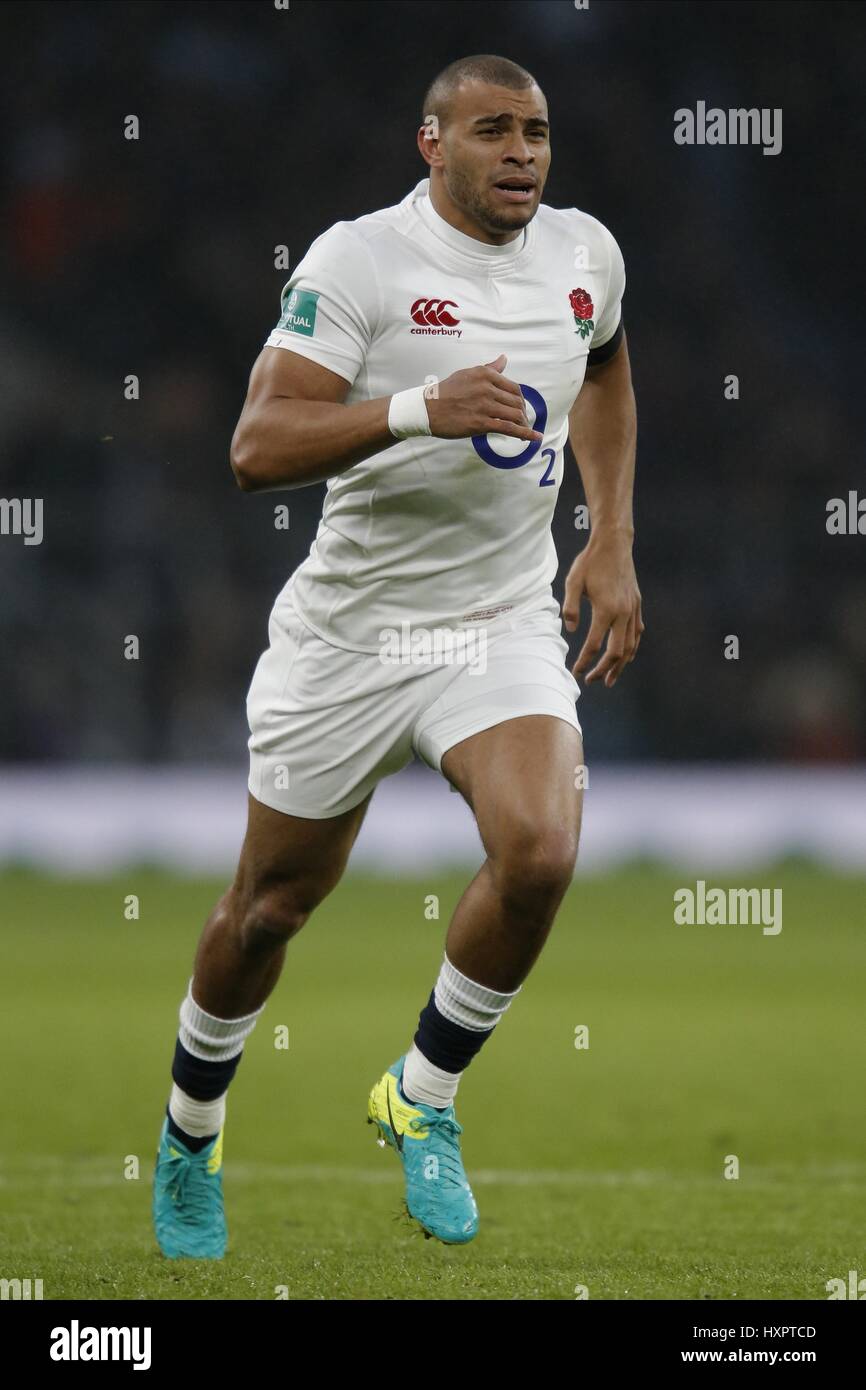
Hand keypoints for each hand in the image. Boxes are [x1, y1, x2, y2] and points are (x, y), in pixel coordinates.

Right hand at [425, 354, 542, 442]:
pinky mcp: (481, 423)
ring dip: (524, 424)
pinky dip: (525, 434)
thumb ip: (489, 368)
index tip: (520, 408)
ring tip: (525, 430)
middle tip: (522, 421)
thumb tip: (504, 359)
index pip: (513, 387)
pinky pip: (509, 429)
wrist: (426, 409)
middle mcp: (487, 388)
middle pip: (517, 402)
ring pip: (515, 415)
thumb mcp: (467, 374)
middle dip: (523, 413)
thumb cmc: (445, 392)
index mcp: (485, 374)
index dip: (520, 400)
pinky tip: (534, 439)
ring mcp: (485, 406)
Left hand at [562, 530, 643, 686]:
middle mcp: (623, 613)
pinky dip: (631, 648)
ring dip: (620, 665)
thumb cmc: (590, 562)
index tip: (576, 672)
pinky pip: (637, 633)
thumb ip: (570, 607)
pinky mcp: (637, 605)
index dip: (585, 661)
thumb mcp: (573, 582)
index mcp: (606, 609)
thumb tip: (569, 629)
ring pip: (630, 646)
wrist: (615, 544)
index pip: (595, 645)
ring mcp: (633, 609)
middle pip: (616, 652)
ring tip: (610, 678)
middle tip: (591, 681)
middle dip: (604, 670)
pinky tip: (625, 656)